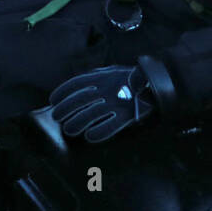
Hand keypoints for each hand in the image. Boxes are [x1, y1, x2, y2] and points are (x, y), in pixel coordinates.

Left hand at [49, 57, 175, 142]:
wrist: (159, 83)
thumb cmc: (130, 80)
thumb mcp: (111, 73)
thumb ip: (95, 77)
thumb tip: (76, 88)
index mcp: (102, 77)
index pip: (76, 83)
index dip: (62, 92)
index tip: (52, 101)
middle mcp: (108, 89)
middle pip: (80, 100)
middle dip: (66, 109)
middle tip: (56, 117)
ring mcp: (118, 102)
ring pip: (92, 113)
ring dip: (78, 122)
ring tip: (69, 130)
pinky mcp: (129, 115)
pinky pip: (112, 125)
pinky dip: (100, 132)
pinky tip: (89, 137)